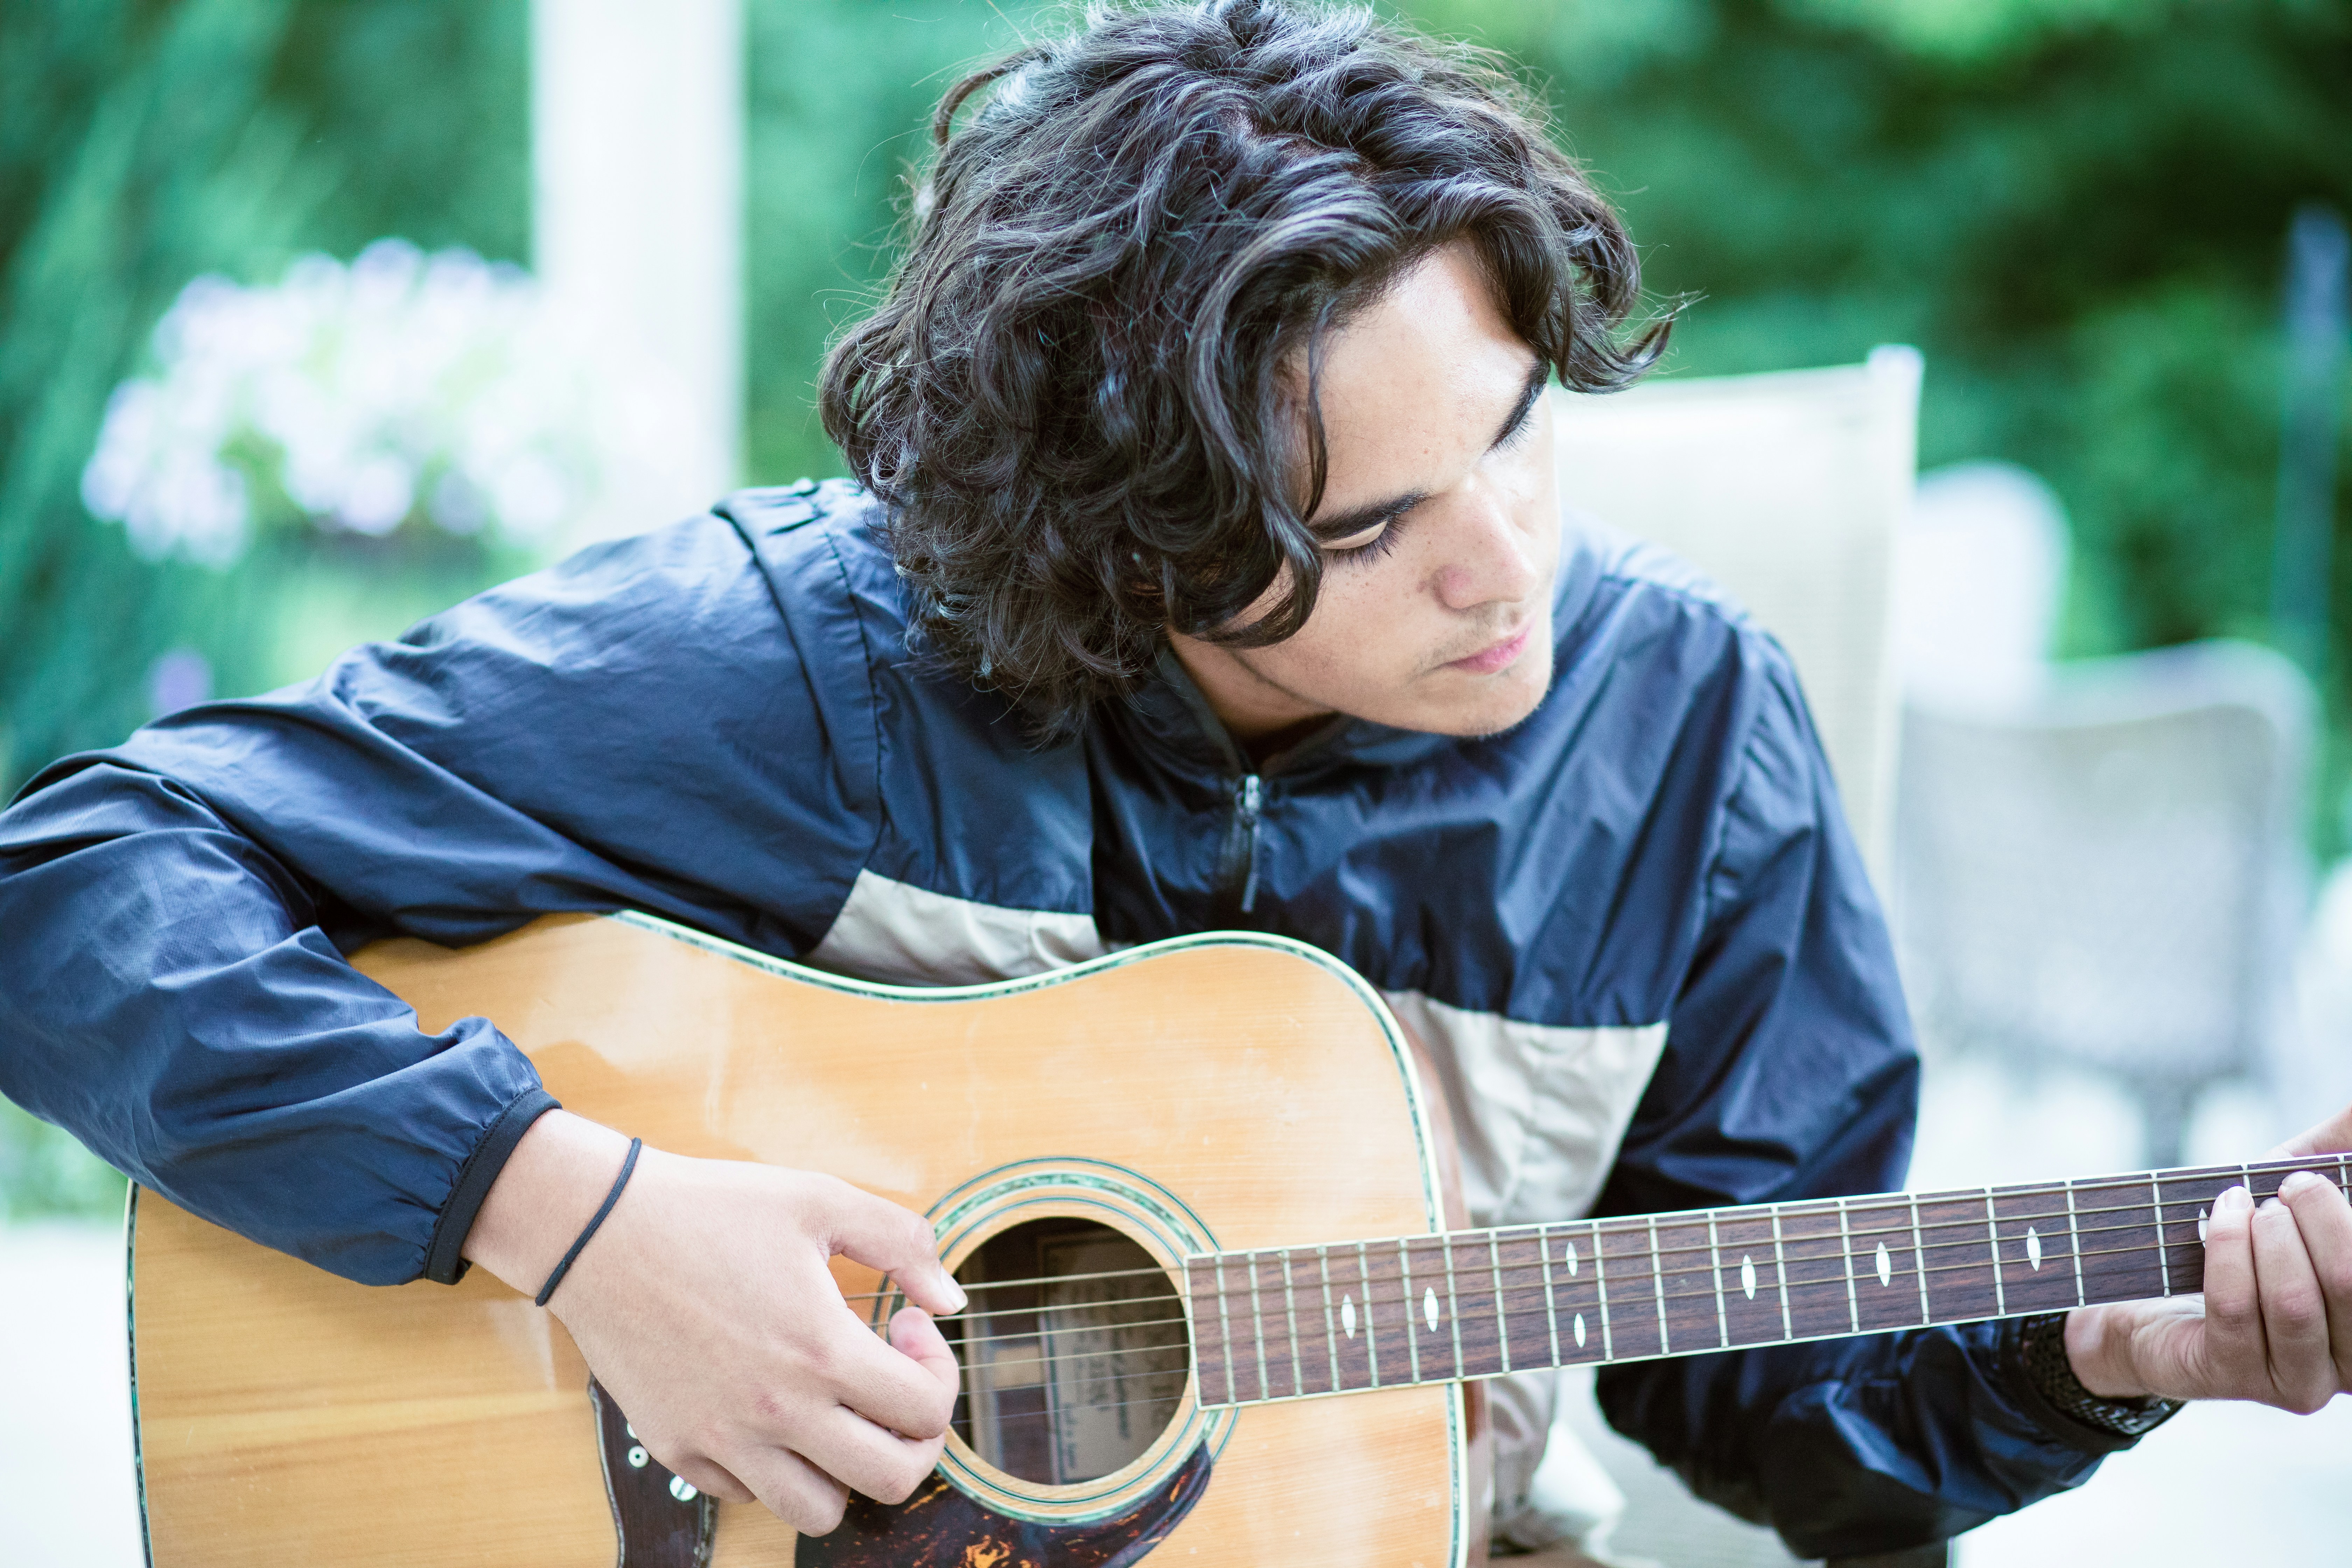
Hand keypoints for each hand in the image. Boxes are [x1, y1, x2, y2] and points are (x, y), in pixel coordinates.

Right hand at [462, 1111, 965, 1532]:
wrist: (598, 1230)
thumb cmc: (711, 1207)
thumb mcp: (820, 1199)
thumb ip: (903, 1243)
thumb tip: (953, 1299)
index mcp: (820, 1352)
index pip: (927, 1414)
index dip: (939, 1370)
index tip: (904, 1325)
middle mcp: (775, 1412)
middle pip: (890, 1481)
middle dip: (914, 1438)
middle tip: (892, 1383)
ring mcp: (722, 1441)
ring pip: (818, 1512)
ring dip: (845, 1468)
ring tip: (835, 1408)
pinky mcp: (677, 1448)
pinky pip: (749, 1495)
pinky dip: (775, 1468)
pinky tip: (770, 1404)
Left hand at [2064, 1101, 2351, 1412]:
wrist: (2154, 1310)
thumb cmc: (2246, 1249)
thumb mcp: (2298, 1201)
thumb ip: (2338, 1157)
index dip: (2350, 1218)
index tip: (2322, 1180)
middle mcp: (2350, 1368)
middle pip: (2349, 1285)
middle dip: (2322, 1220)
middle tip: (2295, 1186)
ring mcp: (2296, 1381)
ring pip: (2293, 1301)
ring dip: (2271, 1237)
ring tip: (2255, 1204)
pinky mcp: (2234, 1378)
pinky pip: (2235, 1306)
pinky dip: (2227, 1247)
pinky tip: (2224, 1213)